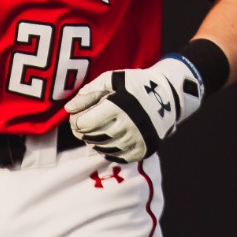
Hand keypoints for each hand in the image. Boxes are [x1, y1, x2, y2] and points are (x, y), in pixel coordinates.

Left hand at [64, 57, 205, 164]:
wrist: (168, 96)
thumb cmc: (135, 84)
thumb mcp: (112, 79)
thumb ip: (89, 93)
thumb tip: (69, 108)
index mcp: (118, 107)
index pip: (84, 124)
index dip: (76, 121)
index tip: (78, 115)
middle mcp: (127, 127)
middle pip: (90, 137)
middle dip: (82, 131)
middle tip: (86, 122)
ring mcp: (135, 141)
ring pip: (101, 148)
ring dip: (93, 140)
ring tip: (97, 128)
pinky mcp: (141, 151)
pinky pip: (115, 156)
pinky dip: (107, 149)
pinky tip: (109, 137)